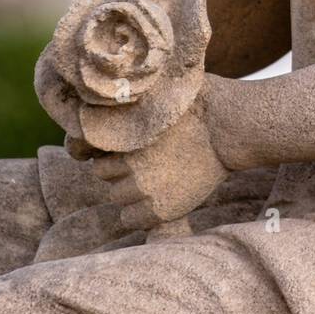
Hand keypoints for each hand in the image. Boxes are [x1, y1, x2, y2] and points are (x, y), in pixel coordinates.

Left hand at [87, 97, 227, 229]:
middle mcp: (124, 163)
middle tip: (142, 164)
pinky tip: (157, 199)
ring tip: (154, 181)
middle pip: (101, 174)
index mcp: (118, 136)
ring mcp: (140, 188)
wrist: (227, 130)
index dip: (104, 151)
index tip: (122, 151)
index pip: (88, 149)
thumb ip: (134, 104)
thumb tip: (121, 97)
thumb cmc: (199, 104)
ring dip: (129, 191)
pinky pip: (132, 219)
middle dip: (117, 170)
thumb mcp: (159, 94)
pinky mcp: (157, 209)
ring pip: (116, 196)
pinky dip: (140, 213)